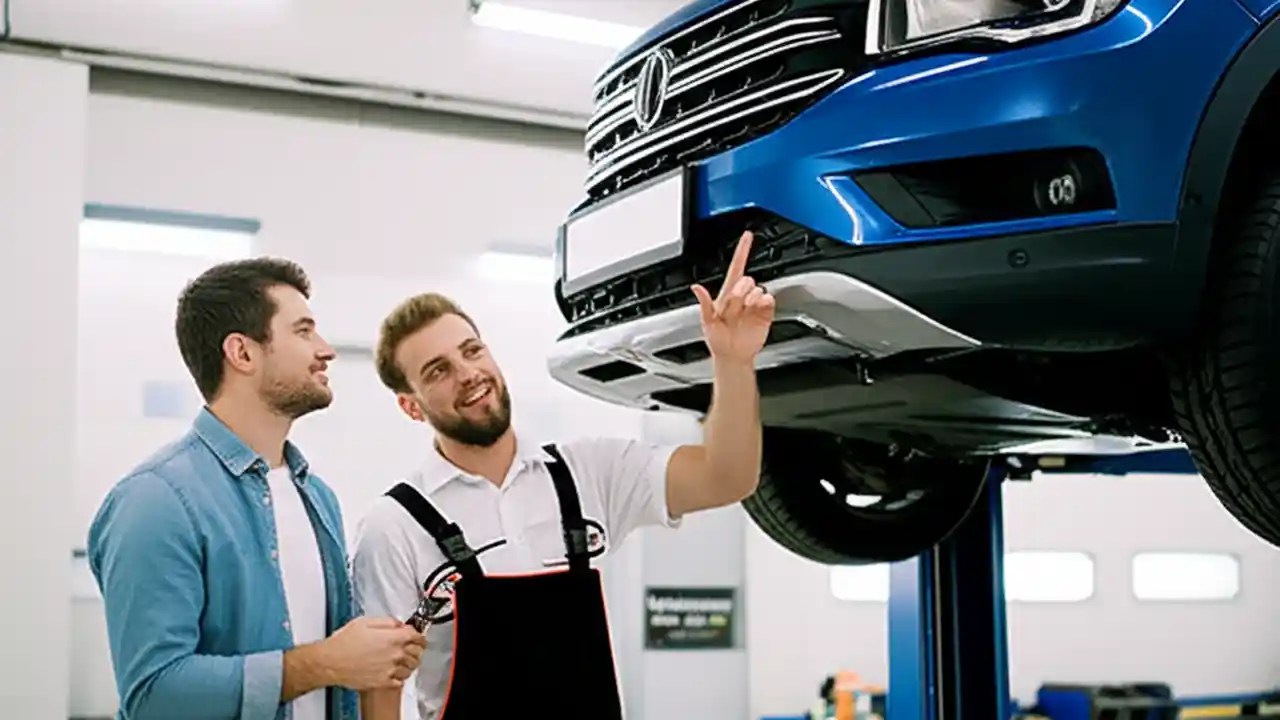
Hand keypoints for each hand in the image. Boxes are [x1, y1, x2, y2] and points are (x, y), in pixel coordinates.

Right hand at [320, 616, 426, 690]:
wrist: (330, 661)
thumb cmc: (343, 642)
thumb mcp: (365, 622)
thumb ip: (387, 622)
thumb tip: (399, 624)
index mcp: (393, 638)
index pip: (418, 637)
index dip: (419, 636)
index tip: (418, 637)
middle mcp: (394, 655)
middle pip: (417, 652)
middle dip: (416, 649)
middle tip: (411, 647)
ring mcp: (390, 670)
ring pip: (411, 668)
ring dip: (409, 663)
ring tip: (403, 660)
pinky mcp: (383, 682)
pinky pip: (400, 681)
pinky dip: (400, 677)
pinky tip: (394, 672)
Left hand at [691, 231, 775, 364]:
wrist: (732, 356)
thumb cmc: (717, 339)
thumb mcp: (706, 322)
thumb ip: (704, 303)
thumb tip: (696, 287)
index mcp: (727, 294)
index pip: (736, 267)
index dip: (742, 251)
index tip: (747, 236)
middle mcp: (742, 296)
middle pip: (747, 279)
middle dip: (740, 290)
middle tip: (734, 306)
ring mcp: (754, 304)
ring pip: (758, 289)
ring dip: (750, 299)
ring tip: (743, 313)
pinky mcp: (765, 313)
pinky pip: (769, 299)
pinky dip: (764, 302)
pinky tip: (757, 309)